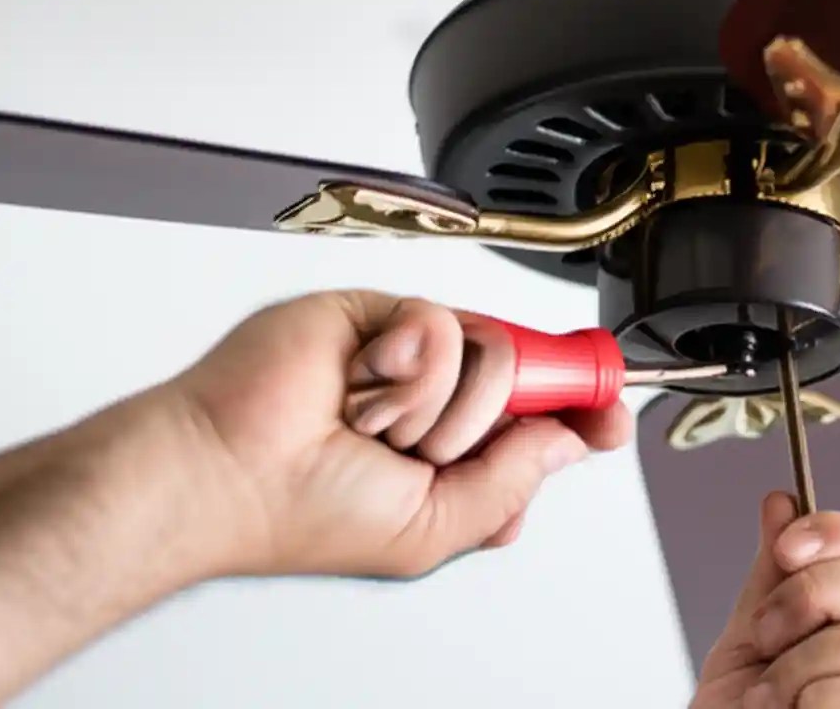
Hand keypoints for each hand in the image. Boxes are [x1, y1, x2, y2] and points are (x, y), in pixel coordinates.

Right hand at [175, 290, 631, 577]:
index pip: (540, 422)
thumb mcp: (434, 526)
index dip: (583, 412)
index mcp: (454, 457)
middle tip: (433, 448)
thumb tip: (568, 440)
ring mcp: (412, 356)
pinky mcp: (380, 314)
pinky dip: (404, 369)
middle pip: (525, 382)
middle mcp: (440, 402)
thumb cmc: (304, 511)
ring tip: (374, 427)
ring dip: (435, 407)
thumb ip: (510, 481)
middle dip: (487, 425)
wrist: (226, 468)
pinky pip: (440, 322)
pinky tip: (359, 389)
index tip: (612, 415)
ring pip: (487, 350)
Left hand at [691, 493, 839, 708]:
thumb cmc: (745, 708)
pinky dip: (811, 701)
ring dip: (798, 666)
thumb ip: (771, 571)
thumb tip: (781, 503)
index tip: (784, 550)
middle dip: (810, 597)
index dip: (829, 533)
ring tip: (770, 695)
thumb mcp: (751, 631)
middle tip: (766, 637)